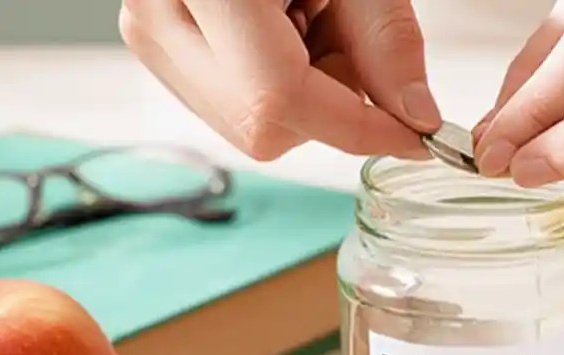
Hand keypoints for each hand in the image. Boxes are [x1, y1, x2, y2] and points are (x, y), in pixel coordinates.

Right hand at [119, 0, 440, 160]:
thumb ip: (386, 39)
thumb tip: (415, 116)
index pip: (279, 97)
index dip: (358, 127)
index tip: (414, 133)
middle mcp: (159, 12)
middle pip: (262, 126)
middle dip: (329, 104)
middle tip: (344, 33)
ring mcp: (148, 33)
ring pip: (248, 125)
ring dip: (304, 94)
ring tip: (306, 15)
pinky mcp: (153, 44)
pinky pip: (230, 104)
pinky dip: (274, 82)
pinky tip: (278, 25)